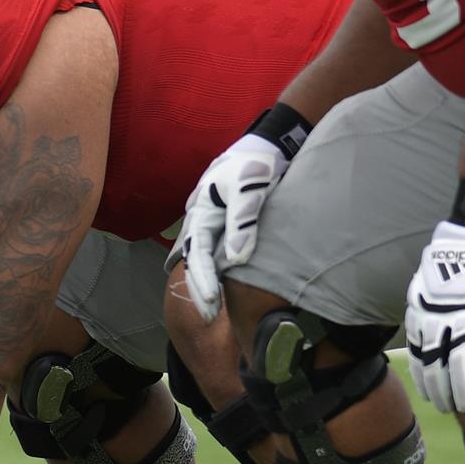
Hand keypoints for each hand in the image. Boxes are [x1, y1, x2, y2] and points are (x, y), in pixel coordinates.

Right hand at [179, 132, 289, 320]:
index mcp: (201, 212)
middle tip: (210, 317)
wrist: (269, 145)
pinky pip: (217, 253)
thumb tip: (236, 259)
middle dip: (201, 290)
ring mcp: (214, 223)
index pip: (198, 254)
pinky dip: (217, 272)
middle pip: (196, 261)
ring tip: (214, 311)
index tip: (212, 304)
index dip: (204, 280)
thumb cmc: (256, 163)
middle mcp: (202, 220)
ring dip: (207, 284)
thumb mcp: (250, 187)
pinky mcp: (229, 225)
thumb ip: (243, 221)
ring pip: (204, 259)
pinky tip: (224, 287)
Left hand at [406, 220, 464, 413]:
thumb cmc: (448, 262)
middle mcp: (439, 319)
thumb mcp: (425, 288)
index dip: (426, 382)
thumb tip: (425, 339)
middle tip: (452, 409)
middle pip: (439, 366)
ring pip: (463, 363)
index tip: (432, 398)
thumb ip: (425, 315)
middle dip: (444, 393)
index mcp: (421, 314)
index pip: (421, 358)